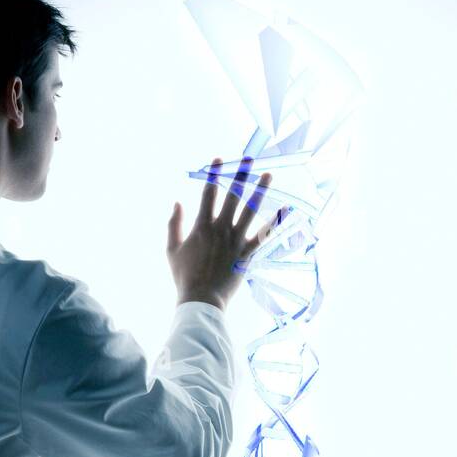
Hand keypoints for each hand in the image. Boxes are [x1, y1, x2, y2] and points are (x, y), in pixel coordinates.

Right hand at [167, 156, 274, 310]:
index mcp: (201, 226)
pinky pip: (264, 235)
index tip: (218, 159)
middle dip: (240, 175)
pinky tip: (285, 209)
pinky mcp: (247, 253)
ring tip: (268, 175)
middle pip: (232, 196)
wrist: (201, 298)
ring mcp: (236, 240)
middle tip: (248, 158)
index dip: (213, 175)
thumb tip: (177, 203)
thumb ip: (174, 225)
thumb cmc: (183, 276)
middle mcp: (221, 228)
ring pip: (250, 210)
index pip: (208, 194)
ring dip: (260, 191)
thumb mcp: (171, 250)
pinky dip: (275, 222)